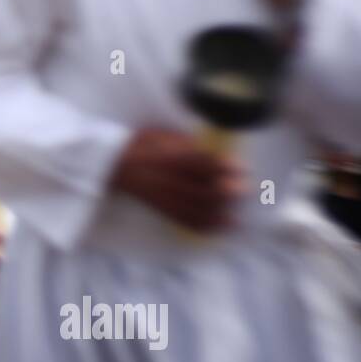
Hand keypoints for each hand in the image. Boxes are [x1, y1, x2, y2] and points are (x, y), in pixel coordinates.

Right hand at [110, 127, 245, 231]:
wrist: (115, 166)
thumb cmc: (141, 145)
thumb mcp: (161, 135)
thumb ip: (185, 143)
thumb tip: (210, 149)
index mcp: (168, 159)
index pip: (200, 164)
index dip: (222, 167)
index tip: (241, 167)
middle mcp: (168, 180)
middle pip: (200, 190)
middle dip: (225, 193)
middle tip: (245, 191)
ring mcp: (165, 197)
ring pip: (195, 209)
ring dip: (218, 214)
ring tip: (237, 215)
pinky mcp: (163, 208)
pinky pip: (186, 220)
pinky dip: (206, 226)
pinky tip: (223, 226)